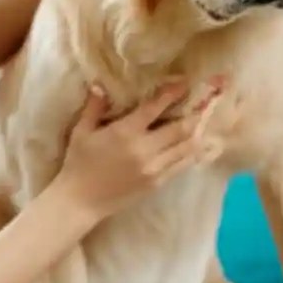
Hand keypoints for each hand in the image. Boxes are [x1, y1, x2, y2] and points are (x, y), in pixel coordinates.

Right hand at [53, 76, 223, 220]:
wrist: (81, 201)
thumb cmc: (78, 163)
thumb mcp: (81, 132)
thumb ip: (94, 107)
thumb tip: (100, 84)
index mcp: (125, 132)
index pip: (155, 108)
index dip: (172, 93)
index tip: (185, 82)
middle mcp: (145, 149)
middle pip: (180, 128)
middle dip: (194, 113)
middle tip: (205, 102)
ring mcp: (154, 168)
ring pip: (187, 148)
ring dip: (197, 133)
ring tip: (205, 122)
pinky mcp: (157, 183)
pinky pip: (181, 165)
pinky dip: (191, 153)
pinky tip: (197, 146)